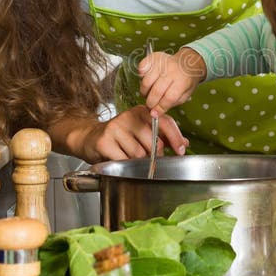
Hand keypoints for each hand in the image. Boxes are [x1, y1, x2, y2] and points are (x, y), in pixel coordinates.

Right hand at [51, 107, 188, 162]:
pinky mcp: (105, 140)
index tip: (181, 151)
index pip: (165, 122)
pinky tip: (119, 158)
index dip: (176, 138)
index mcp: (142, 111)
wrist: (90, 138)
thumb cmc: (120, 138)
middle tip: (146, 158)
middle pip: (154, 142)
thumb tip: (184, 143)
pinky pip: (124, 160)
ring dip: (137, 161)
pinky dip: (124, 164)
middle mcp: (130, 115)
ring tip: (128, 156)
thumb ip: (163, 137)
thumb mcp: (142, 133)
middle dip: (154, 155)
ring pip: (139, 153)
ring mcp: (116, 126)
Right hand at [139, 47, 206, 114]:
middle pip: (156, 91)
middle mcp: (172, 70)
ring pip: (146, 81)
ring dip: (144, 91)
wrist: (188, 63)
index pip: (169, 97)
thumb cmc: (186, 80)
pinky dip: (141, 75)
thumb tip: (155, 112)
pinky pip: (142, 67)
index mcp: (182, 81)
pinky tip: (148, 80)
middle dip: (150, 102)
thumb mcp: (185, 95)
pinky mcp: (154, 57)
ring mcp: (162, 63)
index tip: (154, 114)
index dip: (160, 108)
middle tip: (150, 105)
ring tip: (149, 93)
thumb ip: (171, 104)